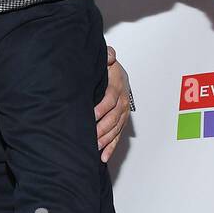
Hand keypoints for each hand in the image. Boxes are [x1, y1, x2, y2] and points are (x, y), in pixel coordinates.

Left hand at [95, 46, 132, 163]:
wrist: (118, 76)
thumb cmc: (109, 70)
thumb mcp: (108, 60)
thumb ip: (108, 57)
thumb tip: (109, 55)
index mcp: (118, 86)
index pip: (110, 99)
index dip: (101, 108)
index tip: (91, 115)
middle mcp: (122, 102)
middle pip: (113, 118)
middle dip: (102, 129)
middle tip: (92, 137)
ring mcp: (122, 115)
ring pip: (115, 129)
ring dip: (106, 140)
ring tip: (96, 148)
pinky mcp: (120, 124)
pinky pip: (116, 138)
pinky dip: (110, 148)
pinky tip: (103, 157)